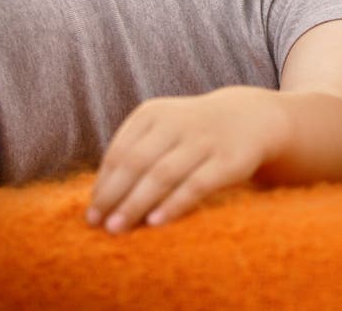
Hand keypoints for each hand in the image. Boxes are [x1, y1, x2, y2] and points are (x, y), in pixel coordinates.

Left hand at [86, 87, 285, 234]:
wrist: (249, 118)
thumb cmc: (191, 132)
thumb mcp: (163, 129)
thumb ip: (134, 154)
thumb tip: (99, 199)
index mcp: (154, 113)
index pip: (120, 150)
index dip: (104, 183)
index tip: (92, 212)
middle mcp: (177, 122)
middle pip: (137, 162)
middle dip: (114, 195)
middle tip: (98, 224)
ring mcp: (204, 140)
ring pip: (163, 174)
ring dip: (135, 203)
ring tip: (117, 228)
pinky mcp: (227, 161)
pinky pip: (196, 185)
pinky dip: (173, 204)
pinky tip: (155, 223)